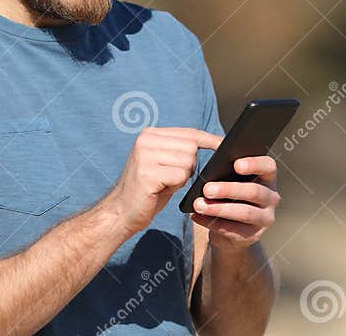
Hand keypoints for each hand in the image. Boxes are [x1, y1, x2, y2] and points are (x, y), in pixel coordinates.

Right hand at [107, 127, 222, 235]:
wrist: (121, 211)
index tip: (224, 143)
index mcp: (150, 134)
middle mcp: (146, 140)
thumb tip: (213, 142)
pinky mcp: (147, 173)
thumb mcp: (163, 162)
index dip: (208, 139)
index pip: (189, 132)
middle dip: (189, 166)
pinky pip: (180, 176)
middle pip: (191, 147)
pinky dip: (176, 186)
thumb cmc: (149, 189)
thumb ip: (180, 149)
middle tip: (170, 178)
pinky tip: (160, 190)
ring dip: (182, 177)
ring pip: (188, 162)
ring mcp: (145, 155)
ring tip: (164, 183)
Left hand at [190, 155, 279, 250]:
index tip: (236, 165)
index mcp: (267, 177)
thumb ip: (226, 173)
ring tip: (199, 205)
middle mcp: (271, 198)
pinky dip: (211, 223)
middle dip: (229, 189)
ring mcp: (264, 218)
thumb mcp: (230, 181)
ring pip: (245, 213)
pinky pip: (233, 230)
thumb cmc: (229, 194)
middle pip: (254, 191)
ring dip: (219, 209)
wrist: (231, 226)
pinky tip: (196, 216)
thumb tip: (209, 173)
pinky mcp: (253, 236)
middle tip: (207, 189)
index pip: (268, 166)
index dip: (254, 164)